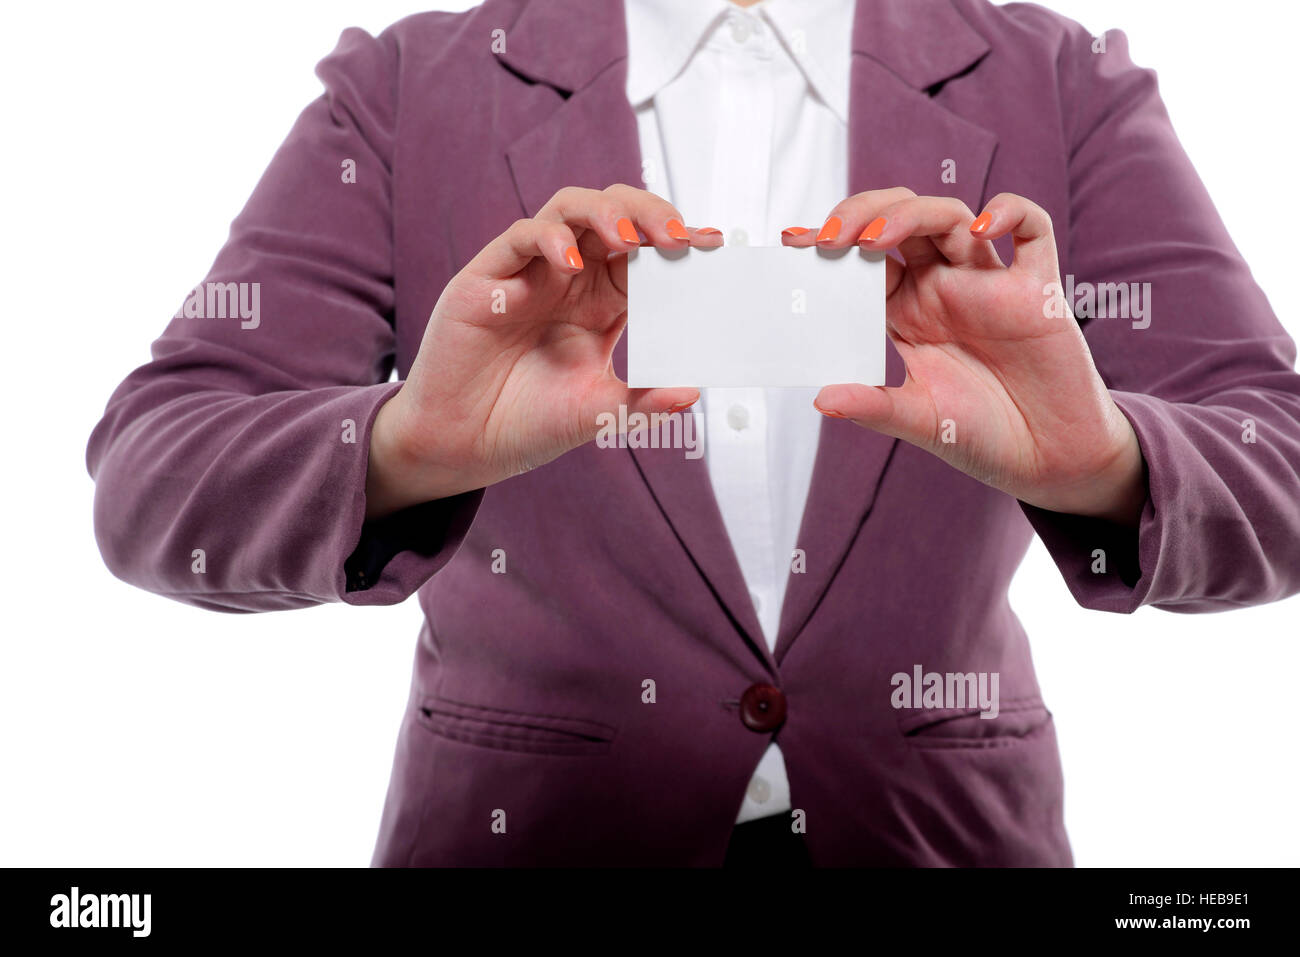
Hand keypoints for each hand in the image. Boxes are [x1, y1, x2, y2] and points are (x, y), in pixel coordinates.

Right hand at [366, 185, 720, 518]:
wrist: (463, 446)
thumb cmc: (524, 423)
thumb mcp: (598, 414)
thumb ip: (643, 401)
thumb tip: (692, 393)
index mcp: (601, 304)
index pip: (646, 254)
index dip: (678, 243)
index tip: (714, 245)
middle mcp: (568, 280)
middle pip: (614, 216)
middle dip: (650, 214)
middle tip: (678, 238)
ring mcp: (529, 273)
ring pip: (570, 209)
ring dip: (605, 213)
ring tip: (630, 238)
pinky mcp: (487, 278)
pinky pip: (521, 235)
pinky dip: (549, 239)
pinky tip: (570, 264)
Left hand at [782, 188, 1145, 525]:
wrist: (1048, 459)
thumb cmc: (982, 436)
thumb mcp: (920, 422)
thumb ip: (874, 407)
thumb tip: (821, 398)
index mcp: (906, 313)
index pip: (862, 262)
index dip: (830, 246)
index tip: (792, 242)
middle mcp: (943, 289)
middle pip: (899, 223)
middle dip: (862, 216)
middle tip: (828, 238)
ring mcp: (989, 283)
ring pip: (949, 217)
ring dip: (910, 215)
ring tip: (874, 238)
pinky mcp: (1037, 289)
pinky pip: (1032, 230)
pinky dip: (1011, 213)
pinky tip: (982, 228)